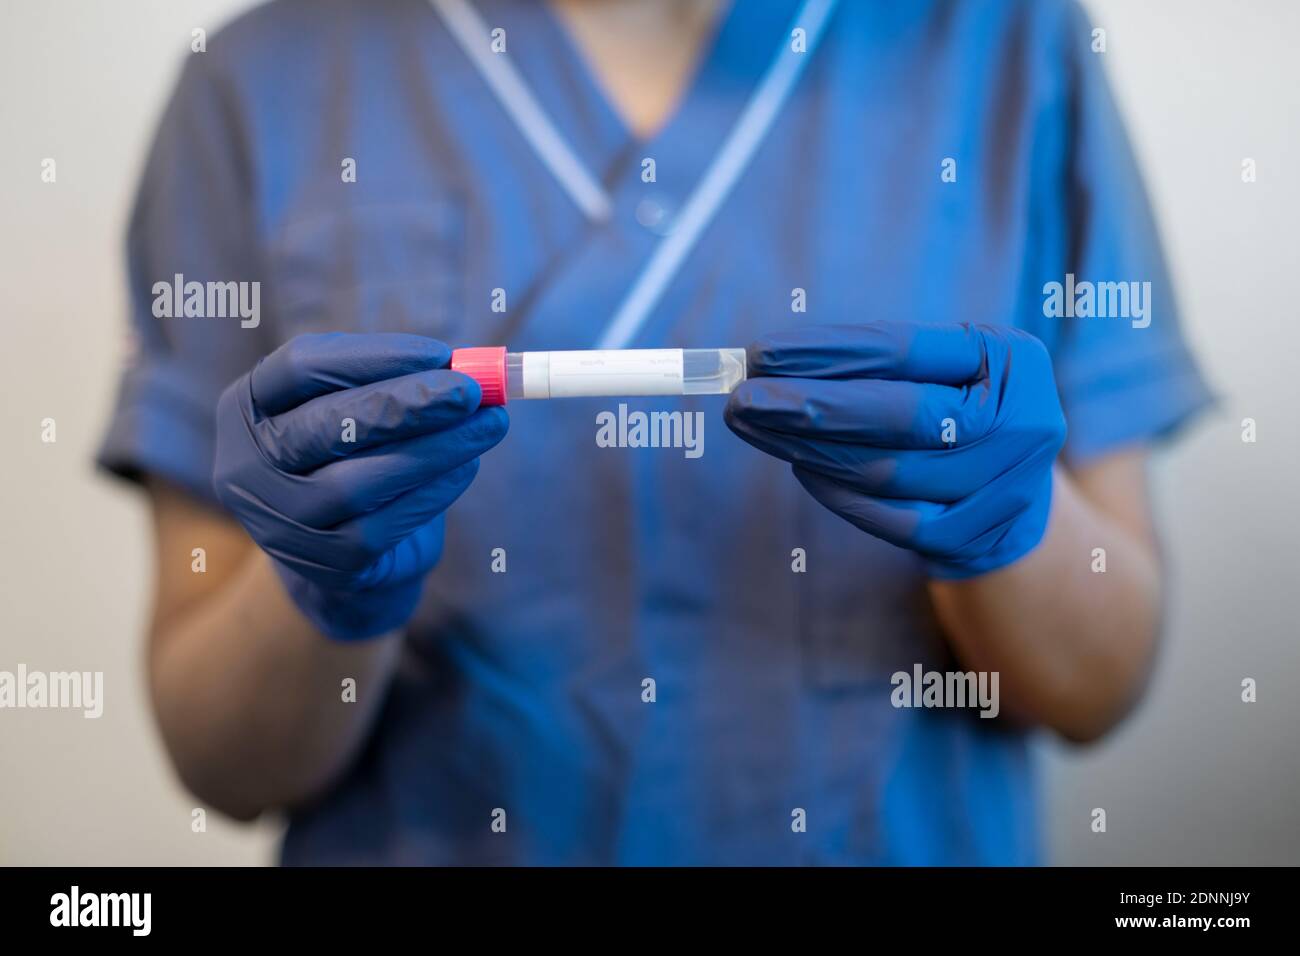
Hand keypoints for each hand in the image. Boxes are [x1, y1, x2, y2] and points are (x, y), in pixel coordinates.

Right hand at [213, 333, 507, 638]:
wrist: (342, 559)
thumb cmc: (354, 460)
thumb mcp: (357, 412)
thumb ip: (392, 382)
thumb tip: (465, 364)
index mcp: (248, 408)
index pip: (299, 367)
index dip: (372, 356)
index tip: (440, 353)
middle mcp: (248, 464)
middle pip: (327, 425)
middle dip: (407, 403)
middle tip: (469, 390)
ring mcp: (282, 520)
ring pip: (357, 482)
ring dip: (434, 449)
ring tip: (489, 424)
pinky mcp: (325, 564)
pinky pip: (384, 525)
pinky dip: (434, 492)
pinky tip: (467, 467)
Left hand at [725, 322, 1066, 577]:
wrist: (1017, 499)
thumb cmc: (963, 408)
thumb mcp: (948, 366)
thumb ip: (878, 360)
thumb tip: (773, 362)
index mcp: (1011, 361)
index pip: (904, 350)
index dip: (826, 352)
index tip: (761, 353)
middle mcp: (1018, 424)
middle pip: (898, 415)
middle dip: (809, 405)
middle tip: (740, 399)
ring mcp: (997, 487)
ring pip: (882, 469)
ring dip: (807, 448)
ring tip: (755, 426)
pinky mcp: (967, 536)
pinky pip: (884, 516)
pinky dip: (834, 489)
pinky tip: (796, 464)